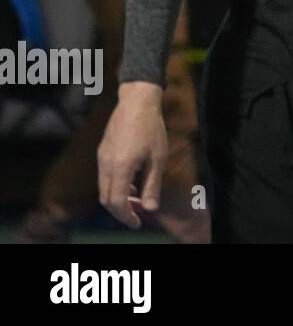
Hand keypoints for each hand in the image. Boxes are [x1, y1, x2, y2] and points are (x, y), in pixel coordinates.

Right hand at [97, 82, 166, 228]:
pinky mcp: (102, 153)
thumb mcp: (157, 158)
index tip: (138, 223)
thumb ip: (152, 185)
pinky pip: (105, 177)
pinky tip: (132, 184)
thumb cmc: (151, 129)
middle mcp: (106, 165)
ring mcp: (101, 158)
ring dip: (118, 199)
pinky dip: (116, 187)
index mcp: (120, 168)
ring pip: (104, 189)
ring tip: (138, 200)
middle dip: (121, 211)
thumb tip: (151, 209)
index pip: (116, 203)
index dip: (126, 217)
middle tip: (138, 216)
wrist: (136, 102)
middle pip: (106, 199)